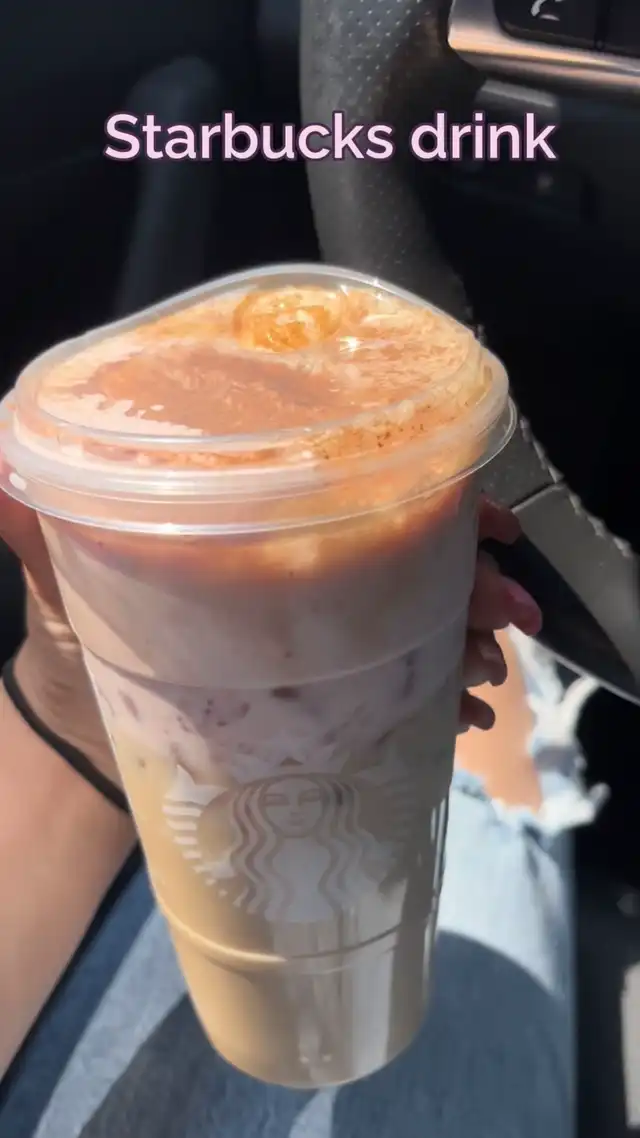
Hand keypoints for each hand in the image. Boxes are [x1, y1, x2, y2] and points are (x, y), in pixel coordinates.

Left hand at [0, 486, 539, 752]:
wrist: (81, 724)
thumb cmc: (76, 628)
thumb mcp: (55, 569)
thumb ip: (30, 520)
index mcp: (267, 525)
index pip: (370, 490)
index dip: (443, 500)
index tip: (489, 525)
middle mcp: (308, 570)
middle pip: (420, 559)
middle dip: (475, 582)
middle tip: (499, 615)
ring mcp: (322, 632)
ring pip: (426, 622)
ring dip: (468, 642)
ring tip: (478, 679)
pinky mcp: (327, 691)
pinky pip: (403, 688)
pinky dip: (439, 699)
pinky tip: (457, 719)